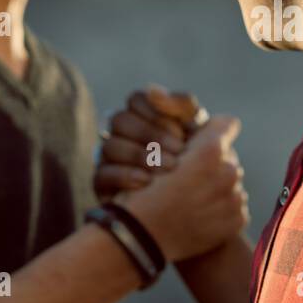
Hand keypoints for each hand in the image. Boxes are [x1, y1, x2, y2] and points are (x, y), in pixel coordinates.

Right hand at [94, 85, 208, 200]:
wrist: (194, 213)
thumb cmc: (200, 170)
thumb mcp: (200, 136)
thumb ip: (183, 108)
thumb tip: (153, 89)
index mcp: (145, 118)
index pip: (137, 100)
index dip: (157, 113)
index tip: (182, 132)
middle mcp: (123, 135)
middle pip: (121, 119)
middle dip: (152, 135)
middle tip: (179, 153)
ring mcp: (109, 160)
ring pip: (110, 145)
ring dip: (142, 156)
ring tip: (169, 169)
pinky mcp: (103, 185)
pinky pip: (102, 173)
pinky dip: (126, 176)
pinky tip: (146, 182)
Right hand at [114, 115, 248, 262]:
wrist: (142, 237)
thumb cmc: (143, 191)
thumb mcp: (157, 151)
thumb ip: (188, 136)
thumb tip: (205, 127)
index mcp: (210, 150)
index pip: (227, 124)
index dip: (212, 130)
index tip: (200, 142)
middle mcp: (229, 170)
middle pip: (228, 157)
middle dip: (213, 164)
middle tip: (189, 179)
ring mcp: (235, 197)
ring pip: (232, 182)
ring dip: (218, 187)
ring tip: (192, 200)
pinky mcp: (237, 219)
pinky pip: (236, 207)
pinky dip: (221, 210)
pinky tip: (200, 216)